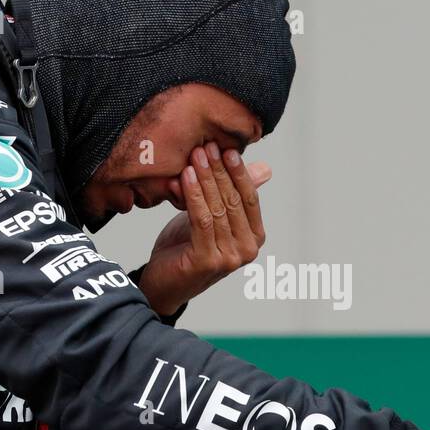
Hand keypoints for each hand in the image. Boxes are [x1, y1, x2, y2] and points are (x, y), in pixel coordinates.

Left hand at [137, 142, 270, 315]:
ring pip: (218, 208)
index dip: (239, 172)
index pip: (250, 198)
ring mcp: (229, 258)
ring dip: (206, 179)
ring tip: (195, 156)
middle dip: (220, 171)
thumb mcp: (214, 216)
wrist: (163, 283)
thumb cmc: (187, 248)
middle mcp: (247, 250)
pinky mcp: (208, 261)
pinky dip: (193, 195)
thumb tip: (266, 168)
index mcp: (255, 238)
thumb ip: (235, 195)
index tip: (226, 149)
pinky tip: (185, 177)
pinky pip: (202, 219)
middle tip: (207, 147)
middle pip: (234, 201)